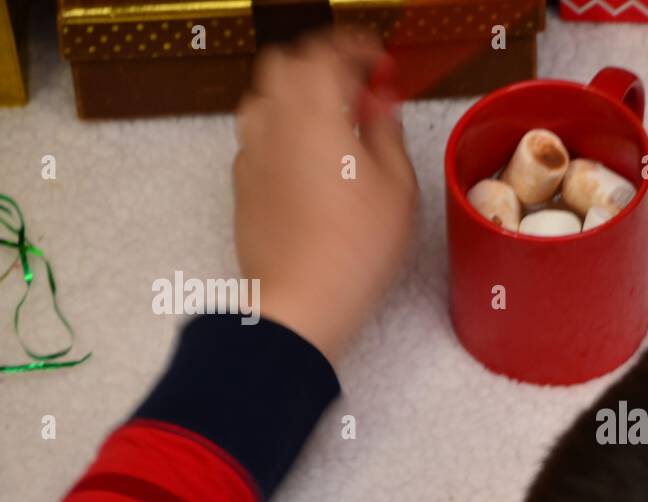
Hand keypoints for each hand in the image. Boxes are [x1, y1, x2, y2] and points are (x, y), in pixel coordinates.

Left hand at [233, 30, 417, 364]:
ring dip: (298, 95)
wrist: (301, 301)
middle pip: (287, 63)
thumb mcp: (398, 186)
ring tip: (333, 121)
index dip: (358, 49)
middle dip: (322, 64)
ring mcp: (251, 150)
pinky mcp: (243, 181)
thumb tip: (380, 104)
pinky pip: (260, 135)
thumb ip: (386, 131)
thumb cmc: (353, 250)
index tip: (378, 60)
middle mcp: (273, 119)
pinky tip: (312, 160)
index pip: (329, 51)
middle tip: (357, 86)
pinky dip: (284, 130)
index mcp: (314, 109)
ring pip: (266, 96)